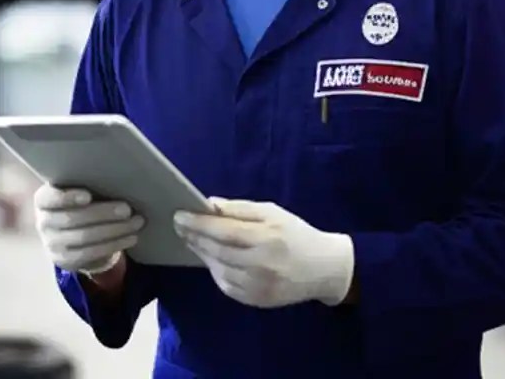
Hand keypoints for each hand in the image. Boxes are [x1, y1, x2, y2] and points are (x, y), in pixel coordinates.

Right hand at [34, 184, 145, 274]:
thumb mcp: (76, 192)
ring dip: (114, 230)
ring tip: (136, 223)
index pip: (49, 198)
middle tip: (127, 209)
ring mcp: (52, 244)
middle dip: (103, 214)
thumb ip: (86, 185)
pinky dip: (114, 245)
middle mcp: (42, 222)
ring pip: (85, 237)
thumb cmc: (79, 205)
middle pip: (72, 218)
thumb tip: (118, 180)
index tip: (88, 195)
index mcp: (43, 200)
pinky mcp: (65, 261)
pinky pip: (91, 254)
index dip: (67, 198)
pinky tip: (130, 238)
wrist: (70, 237)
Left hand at [173, 198, 354, 308]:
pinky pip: (227, 286)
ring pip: (218, 269)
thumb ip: (240, 208)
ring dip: (201, 254)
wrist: (325, 269)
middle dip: (194, 237)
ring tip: (192, 240)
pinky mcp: (258, 301)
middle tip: (180, 226)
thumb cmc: (297, 234)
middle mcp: (262, 264)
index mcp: (267, 238)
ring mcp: (259, 286)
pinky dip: (215, 271)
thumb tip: (209, 204)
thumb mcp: (272, 213)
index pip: (223, 231)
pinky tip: (211, 259)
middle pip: (217, 251)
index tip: (179, 216)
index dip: (198, 224)